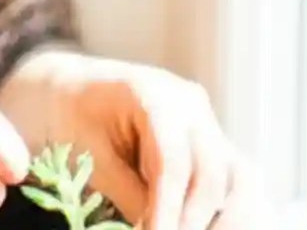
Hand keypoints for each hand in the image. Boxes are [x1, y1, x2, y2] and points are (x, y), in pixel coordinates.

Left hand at [0, 52, 266, 229]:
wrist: (66, 91)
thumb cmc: (70, 120)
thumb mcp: (89, 158)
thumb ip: (129, 195)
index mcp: (155, 96)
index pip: (174, 163)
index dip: (169, 210)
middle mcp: (191, 105)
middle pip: (214, 173)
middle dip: (197, 220)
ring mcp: (205, 122)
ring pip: (240, 178)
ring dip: (226, 218)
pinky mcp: (210, 142)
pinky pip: (234, 180)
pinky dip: (229, 210)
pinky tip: (214, 227)